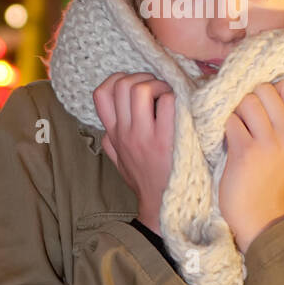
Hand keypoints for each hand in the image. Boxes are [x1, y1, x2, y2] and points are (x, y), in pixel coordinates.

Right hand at [93, 73, 175, 229]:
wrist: (161, 207)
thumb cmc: (144, 181)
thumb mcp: (119, 162)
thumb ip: (111, 143)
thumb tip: (107, 127)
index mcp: (114, 133)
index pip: (100, 94)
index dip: (117, 79)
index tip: (134, 86)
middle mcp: (126, 132)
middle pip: (124, 84)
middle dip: (144, 78)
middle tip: (158, 89)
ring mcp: (144, 136)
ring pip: (143, 89)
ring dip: (160, 85)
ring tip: (170, 96)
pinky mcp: (165, 141)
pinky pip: (169, 103)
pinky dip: (177, 98)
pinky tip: (183, 109)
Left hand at [219, 78, 283, 253]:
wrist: (260, 215)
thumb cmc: (279, 183)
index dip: (274, 89)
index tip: (267, 106)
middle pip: (265, 89)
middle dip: (253, 99)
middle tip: (250, 119)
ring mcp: (267, 142)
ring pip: (247, 101)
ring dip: (238, 112)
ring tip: (241, 129)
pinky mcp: (245, 151)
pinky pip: (231, 120)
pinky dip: (228, 127)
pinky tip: (233, 141)